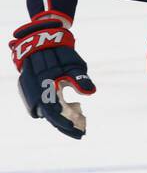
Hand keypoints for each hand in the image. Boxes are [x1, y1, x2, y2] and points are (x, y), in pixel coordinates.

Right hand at [10, 16, 96, 138]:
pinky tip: (66, 113)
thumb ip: (79, 79)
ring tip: (76, 126)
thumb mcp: (74, 64)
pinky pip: (40, 104)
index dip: (64, 124)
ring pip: (43, 111)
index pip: (53, 113)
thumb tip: (91, 92)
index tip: (78, 131)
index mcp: (44, 86)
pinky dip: (52, 110)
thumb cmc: (60, 52)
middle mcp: (34, 90)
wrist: (40, 39)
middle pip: (48, 116)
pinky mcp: (30, 88)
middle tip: (80, 133)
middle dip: (63, 126)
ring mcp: (30, 90)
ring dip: (58, 119)